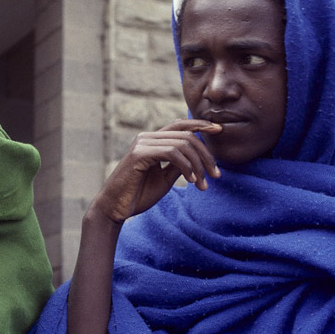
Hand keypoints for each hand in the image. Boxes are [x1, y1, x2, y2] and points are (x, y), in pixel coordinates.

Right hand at [89, 119, 221, 224]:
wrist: (115, 208)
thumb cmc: (138, 195)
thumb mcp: (165, 178)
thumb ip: (179, 165)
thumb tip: (197, 158)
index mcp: (152, 141)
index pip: (180, 125)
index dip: (201, 125)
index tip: (219, 131)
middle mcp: (147, 137)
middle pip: (187, 135)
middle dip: (206, 155)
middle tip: (216, 175)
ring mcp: (142, 144)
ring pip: (182, 143)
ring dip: (198, 165)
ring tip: (203, 184)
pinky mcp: (139, 154)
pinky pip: (171, 153)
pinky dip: (186, 166)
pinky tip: (191, 180)